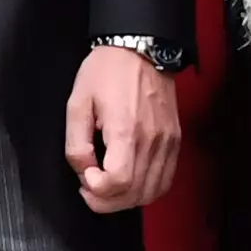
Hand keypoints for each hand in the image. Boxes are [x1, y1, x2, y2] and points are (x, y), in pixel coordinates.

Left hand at [64, 46, 179, 212]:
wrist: (140, 49)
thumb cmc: (107, 71)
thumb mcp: (77, 100)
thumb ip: (76, 140)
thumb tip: (84, 169)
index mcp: (125, 129)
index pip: (119, 180)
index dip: (98, 189)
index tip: (85, 178)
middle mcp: (151, 141)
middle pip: (135, 193)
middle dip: (107, 201)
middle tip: (89, 189)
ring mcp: (167, 144)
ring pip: (152, 192)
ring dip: (126, 200)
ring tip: (106, 187)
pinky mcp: (174, 143)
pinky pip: (165, 181)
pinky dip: (147, 191)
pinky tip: (130, 183)